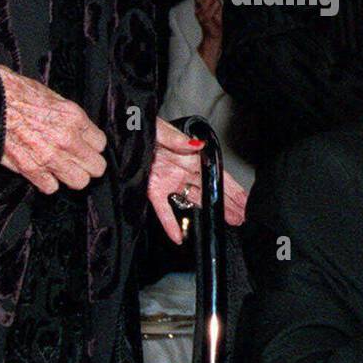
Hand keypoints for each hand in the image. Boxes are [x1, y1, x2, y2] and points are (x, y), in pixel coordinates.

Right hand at [0, 64, 105, 194]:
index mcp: (74, 118)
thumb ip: (69, 118)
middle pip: (96, 167)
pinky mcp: (30, 168)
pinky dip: (47, 182)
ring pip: (79, 181)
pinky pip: (51, 188)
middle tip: (77, 161)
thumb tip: (78, 130)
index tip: (84, 146)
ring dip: (71, 176)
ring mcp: (49, 156)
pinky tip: (41, 171)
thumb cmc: (16, 94)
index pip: (100, 144)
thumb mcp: (52, 97)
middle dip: (88, 165)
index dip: (91, 146)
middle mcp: (66, 139)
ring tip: (61, 169)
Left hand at [147, 116, 247, 242]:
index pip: (214, 172)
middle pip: (209, 189)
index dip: (230, 186)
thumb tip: (197, 145)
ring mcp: (168, 181)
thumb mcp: (159, 128)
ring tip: (227, 223)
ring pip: (194, 200)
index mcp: (186, 153)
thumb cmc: (140, 126)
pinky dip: (170, 224)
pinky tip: (179, 236)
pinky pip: (164, 209)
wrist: (118, 133)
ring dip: (210, 212)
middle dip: (227, 202)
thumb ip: (177, 139)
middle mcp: (181, 169)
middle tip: (241, 216)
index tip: (244, 198)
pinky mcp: (152, 190)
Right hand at [193, 0, 225, 46]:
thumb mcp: (219, 5)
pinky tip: (218, 3)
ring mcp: (201, 16)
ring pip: (203, 4)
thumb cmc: (216, 20)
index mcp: (199, 5)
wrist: (214, 35)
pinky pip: (208, 13)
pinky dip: (213, 7)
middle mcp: (198, 9)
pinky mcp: (205, 22)